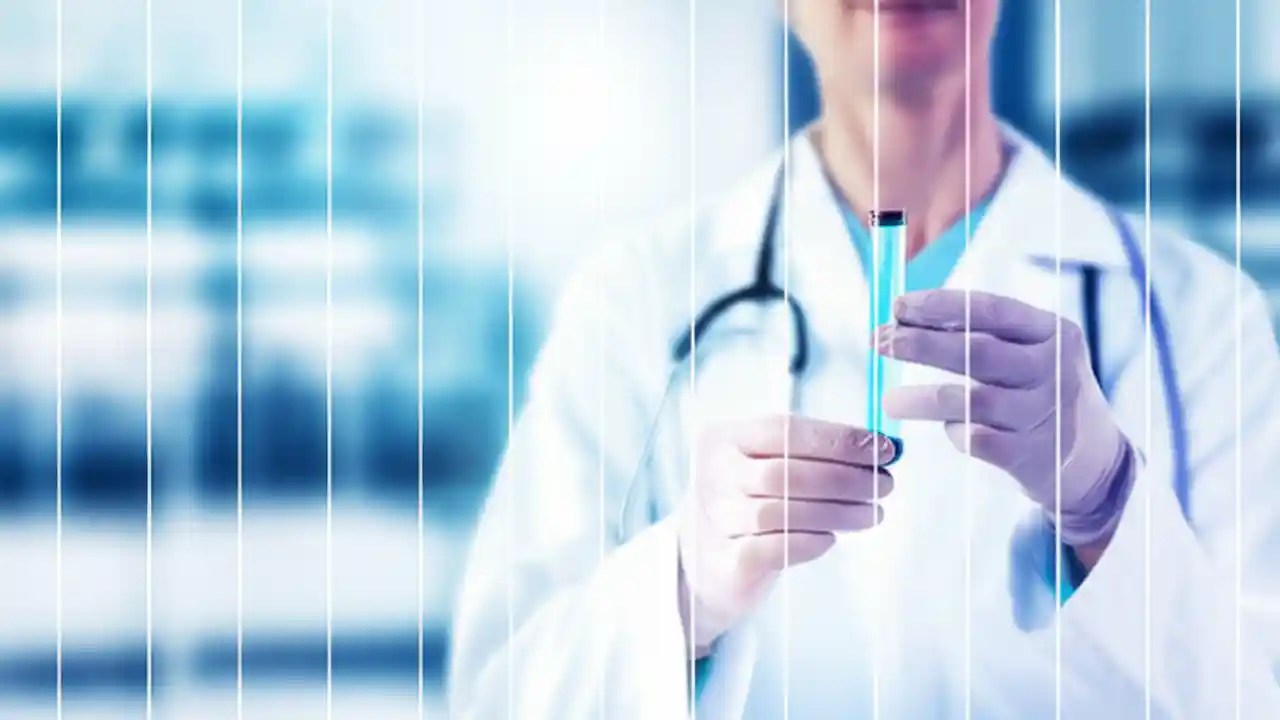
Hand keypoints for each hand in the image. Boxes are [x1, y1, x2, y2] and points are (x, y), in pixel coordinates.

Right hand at [677, 415, 898, 654]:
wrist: (701, 563)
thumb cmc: (745, 504)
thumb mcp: (765, 465)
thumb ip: (812, 453)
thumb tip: (881, 447)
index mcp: (722, 439)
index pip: (784, 430)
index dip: (838, 439)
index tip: (884, 449)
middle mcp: (711, 475)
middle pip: (787, 472)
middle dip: (846, 478)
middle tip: (885, 485)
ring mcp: (715, 520)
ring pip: (785, 512)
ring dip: (839, 512)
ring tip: (872, 514)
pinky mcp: (726, 562)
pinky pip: (777, 549)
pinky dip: (811, 542)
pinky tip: (832, 538)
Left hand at [876, 290, 1134, 547]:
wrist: (1093, 459)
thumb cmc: (1042, 392)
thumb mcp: (1031, 352)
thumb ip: (981, 334)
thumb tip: (905, 318)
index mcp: (1053, 332)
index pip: (991, 310)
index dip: (939, 305)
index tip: (897, 305)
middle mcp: (1053, 369)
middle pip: (977, 351)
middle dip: (920, 344)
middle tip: (879, 341)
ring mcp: (1043, 414)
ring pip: (969, 400)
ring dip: (921, 398)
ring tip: (889, 401)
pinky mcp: (1029, 455)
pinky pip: (975, 439)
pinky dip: (953, 432)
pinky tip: (946, 427)